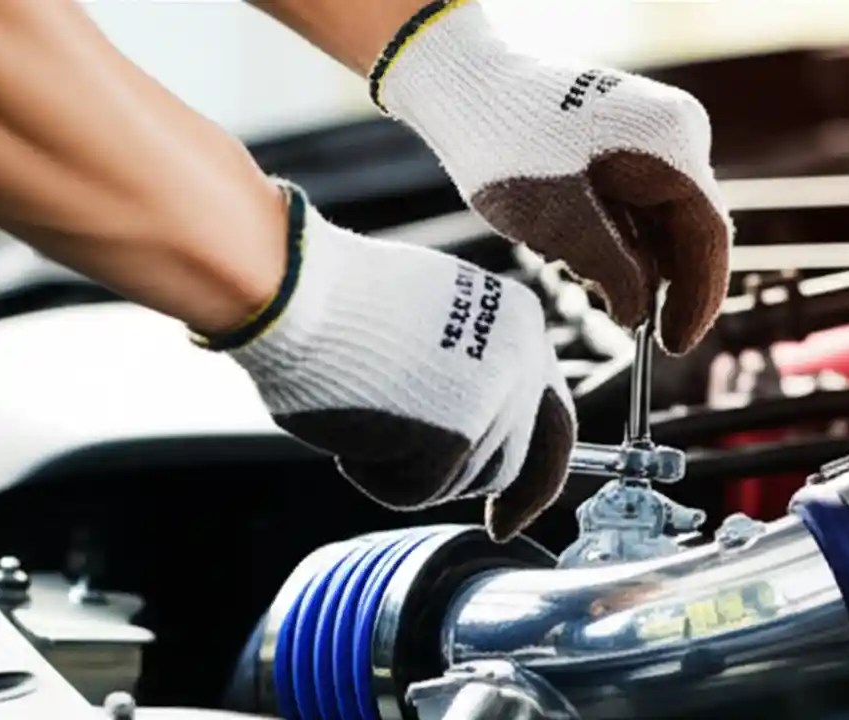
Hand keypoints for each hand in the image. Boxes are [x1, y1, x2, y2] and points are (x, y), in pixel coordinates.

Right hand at [204, 183, 575, 541]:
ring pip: (462, 483)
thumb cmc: (341, 300)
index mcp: (522, 323)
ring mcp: (492, 400)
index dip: (536, 477)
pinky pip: (419, 493)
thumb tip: (483, 431)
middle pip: (509, 464)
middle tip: (408, 469)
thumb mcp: (437, 318)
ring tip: (365, 414)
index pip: (554, 420)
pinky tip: (353, 433)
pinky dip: (378, 478)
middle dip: (459, 476)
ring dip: (408, 468)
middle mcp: (522, 360)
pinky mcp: (453, 437)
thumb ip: (475, 367)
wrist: (295, 290)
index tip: (507, 514)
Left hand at [371, 0, 732, 354]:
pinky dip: (618, 236)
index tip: (675, 345)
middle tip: (627, 323)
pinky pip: (639, 202)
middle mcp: (676, 131)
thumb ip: (612, 273)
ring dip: (632, 259)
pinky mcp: (628, 141)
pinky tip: (576, 247)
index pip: (707, 236)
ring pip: (661, 220)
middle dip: (658, 280)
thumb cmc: (505, 140)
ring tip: (580, 271)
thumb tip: (640, 318)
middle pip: (688, 228)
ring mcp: (654, 133)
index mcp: (672, 142)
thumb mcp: (558, 221)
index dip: (697, 299)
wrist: (463, 81)